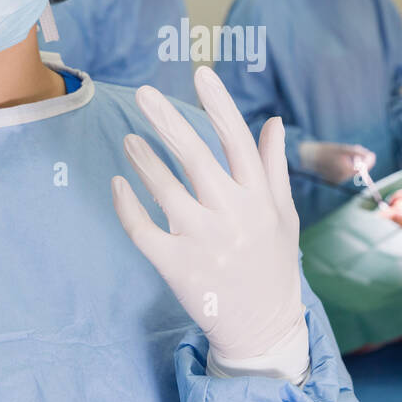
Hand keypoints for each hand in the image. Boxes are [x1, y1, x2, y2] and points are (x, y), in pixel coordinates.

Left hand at [111, 67, 307, 379]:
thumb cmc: (272, 265)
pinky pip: (143, 229)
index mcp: (259, 199)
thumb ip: (274, 167)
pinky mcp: (176, 266)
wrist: (262, 328)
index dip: (219, 105)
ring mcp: (203, 241)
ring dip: (143, 159)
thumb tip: (272, 121)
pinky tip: (118, 184)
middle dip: (167, 120)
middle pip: (195, 157)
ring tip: (130, 139)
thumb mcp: (283, 215)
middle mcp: (232, 215)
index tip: (200, 74)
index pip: (238, 141)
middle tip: (143, 93)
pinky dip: (127, 205)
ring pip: (164, 189)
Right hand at [297, 140, 376, 185]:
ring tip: (344, 155)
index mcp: (344, 171)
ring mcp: (337, 181)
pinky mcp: (334, 181)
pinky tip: (339, 161)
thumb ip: (358, 152)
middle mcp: (341, 179)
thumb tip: (371, 156)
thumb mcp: (343, 148)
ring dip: (352, 164)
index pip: (362, 169)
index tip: (371, 154)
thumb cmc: (325, 151)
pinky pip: (345, 174)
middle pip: (357, 171)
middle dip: (359, 162)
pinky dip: (345, 167)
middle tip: (357, 151)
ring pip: (352, 172)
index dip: (368, 162)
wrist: (309, 157)